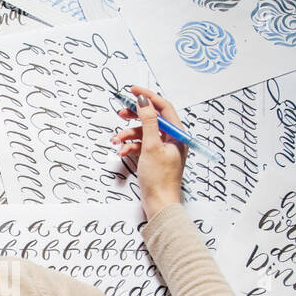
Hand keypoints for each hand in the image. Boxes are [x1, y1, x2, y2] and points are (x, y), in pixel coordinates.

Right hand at [111, 85, 185, 219]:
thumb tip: (144, 100)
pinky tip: (123, 152)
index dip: (148, 97)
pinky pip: (141, 145)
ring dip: (128, 134)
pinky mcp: (154, 158)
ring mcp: (163, 149)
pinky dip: (130, 146)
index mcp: (177, 134)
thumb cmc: (159, 179)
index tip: (133, 90)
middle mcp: (172, 139)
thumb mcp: (151, 146)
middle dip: (135, 116)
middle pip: (152, 119)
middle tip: (121, 112)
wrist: (159, 204)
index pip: (163, 107)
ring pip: (144, 133)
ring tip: (117, 140)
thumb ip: (148, 121)